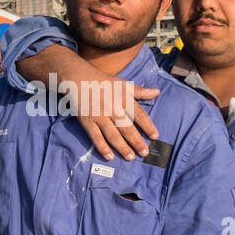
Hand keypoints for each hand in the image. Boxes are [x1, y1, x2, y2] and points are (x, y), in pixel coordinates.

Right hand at [20, 46, 159, 161]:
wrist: (77, 78)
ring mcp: (99, 116)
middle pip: (126, 127)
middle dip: (136, 141)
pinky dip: (102, 147)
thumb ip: (139, 91)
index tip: (155, 136)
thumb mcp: (121, 83)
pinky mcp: (87, 121)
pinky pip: (96, 137)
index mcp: (122, 98)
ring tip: (131, 157)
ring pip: (112, 134)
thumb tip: (157, 92)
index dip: (147, 125)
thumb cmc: (102, 81)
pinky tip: (110, 156)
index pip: (138, 114)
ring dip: (122, 147)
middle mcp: (112, 108)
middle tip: (144, 152)